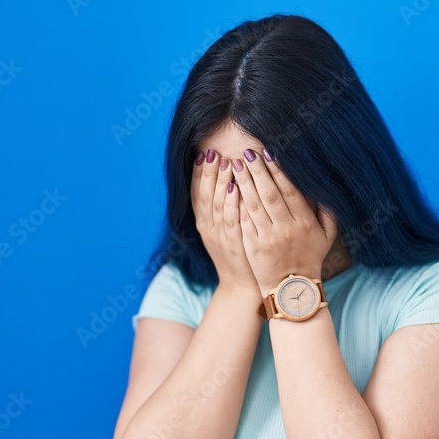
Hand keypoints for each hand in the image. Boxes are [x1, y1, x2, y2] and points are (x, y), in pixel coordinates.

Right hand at [191, 149, 259, 296]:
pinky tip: (235, 187)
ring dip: (219, 182)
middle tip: (212, 152)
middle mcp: (208, 229)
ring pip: (216, 205)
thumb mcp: (225, 231)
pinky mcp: (233, 244)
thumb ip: (223, 209)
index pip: (196, 194)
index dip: (198, 174)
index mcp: (204, 224)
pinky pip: (230, 220)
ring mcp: (219, 237)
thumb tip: (228, 181)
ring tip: (225, 162)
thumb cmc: (238, 255)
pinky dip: (231, 203)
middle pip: (204, 195)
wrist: (241, 287)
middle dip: (208, 172)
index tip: (202, 154)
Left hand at [231, 148, 338, 293]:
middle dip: (257, 171)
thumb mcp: (327, 237)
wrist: (291, 290)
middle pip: (269, 194)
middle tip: (247, 153)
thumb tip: (324, 188)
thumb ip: (327, 212)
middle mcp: (285, 229)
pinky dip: (236, 203)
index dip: (278, 171)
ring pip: (253, 204)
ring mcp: (267, 238)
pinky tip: (229, 188)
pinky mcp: (252, 246)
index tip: (269, 153)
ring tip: (235, 164)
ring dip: (243, 182)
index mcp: (304, 223)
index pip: (289, 191)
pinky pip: (243, 220)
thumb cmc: (309, 259)